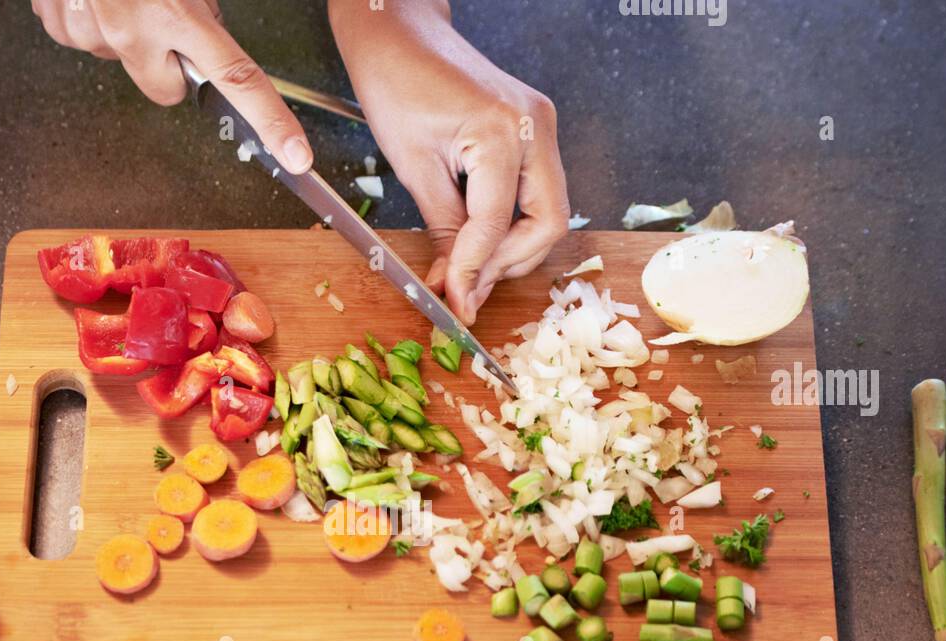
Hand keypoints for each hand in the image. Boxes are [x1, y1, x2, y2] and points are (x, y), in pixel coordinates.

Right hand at [31, 0, 313, 172]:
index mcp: (175, 13)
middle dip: (171, 68)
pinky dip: (89, 18)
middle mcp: (132, 30)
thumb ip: (201, 5)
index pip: (236, 78)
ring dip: (125, 36)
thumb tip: (209, 27)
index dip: (270, 120)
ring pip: (122, 62)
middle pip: (168, 91)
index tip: (295, 155)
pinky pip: (82, 39)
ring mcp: (93, 30)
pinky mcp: (59, 22)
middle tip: (166, 23)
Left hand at [330, 0, 568, 323]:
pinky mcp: (535, 132)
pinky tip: (480, 240)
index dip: (473, 270)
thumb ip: (441, 229)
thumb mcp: (413, 166)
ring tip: (469, 268)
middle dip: (506, 264)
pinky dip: (513, 225)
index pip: (495, 224)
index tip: (454, 302)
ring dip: (512, 249)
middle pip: (547, 224)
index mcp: (502, 130)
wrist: (401, 33)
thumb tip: (451, 283)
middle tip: (466, 289)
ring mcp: (542, 128)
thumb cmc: (396, 84)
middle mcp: (535, 127)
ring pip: (548, 214)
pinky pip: (537, 193)